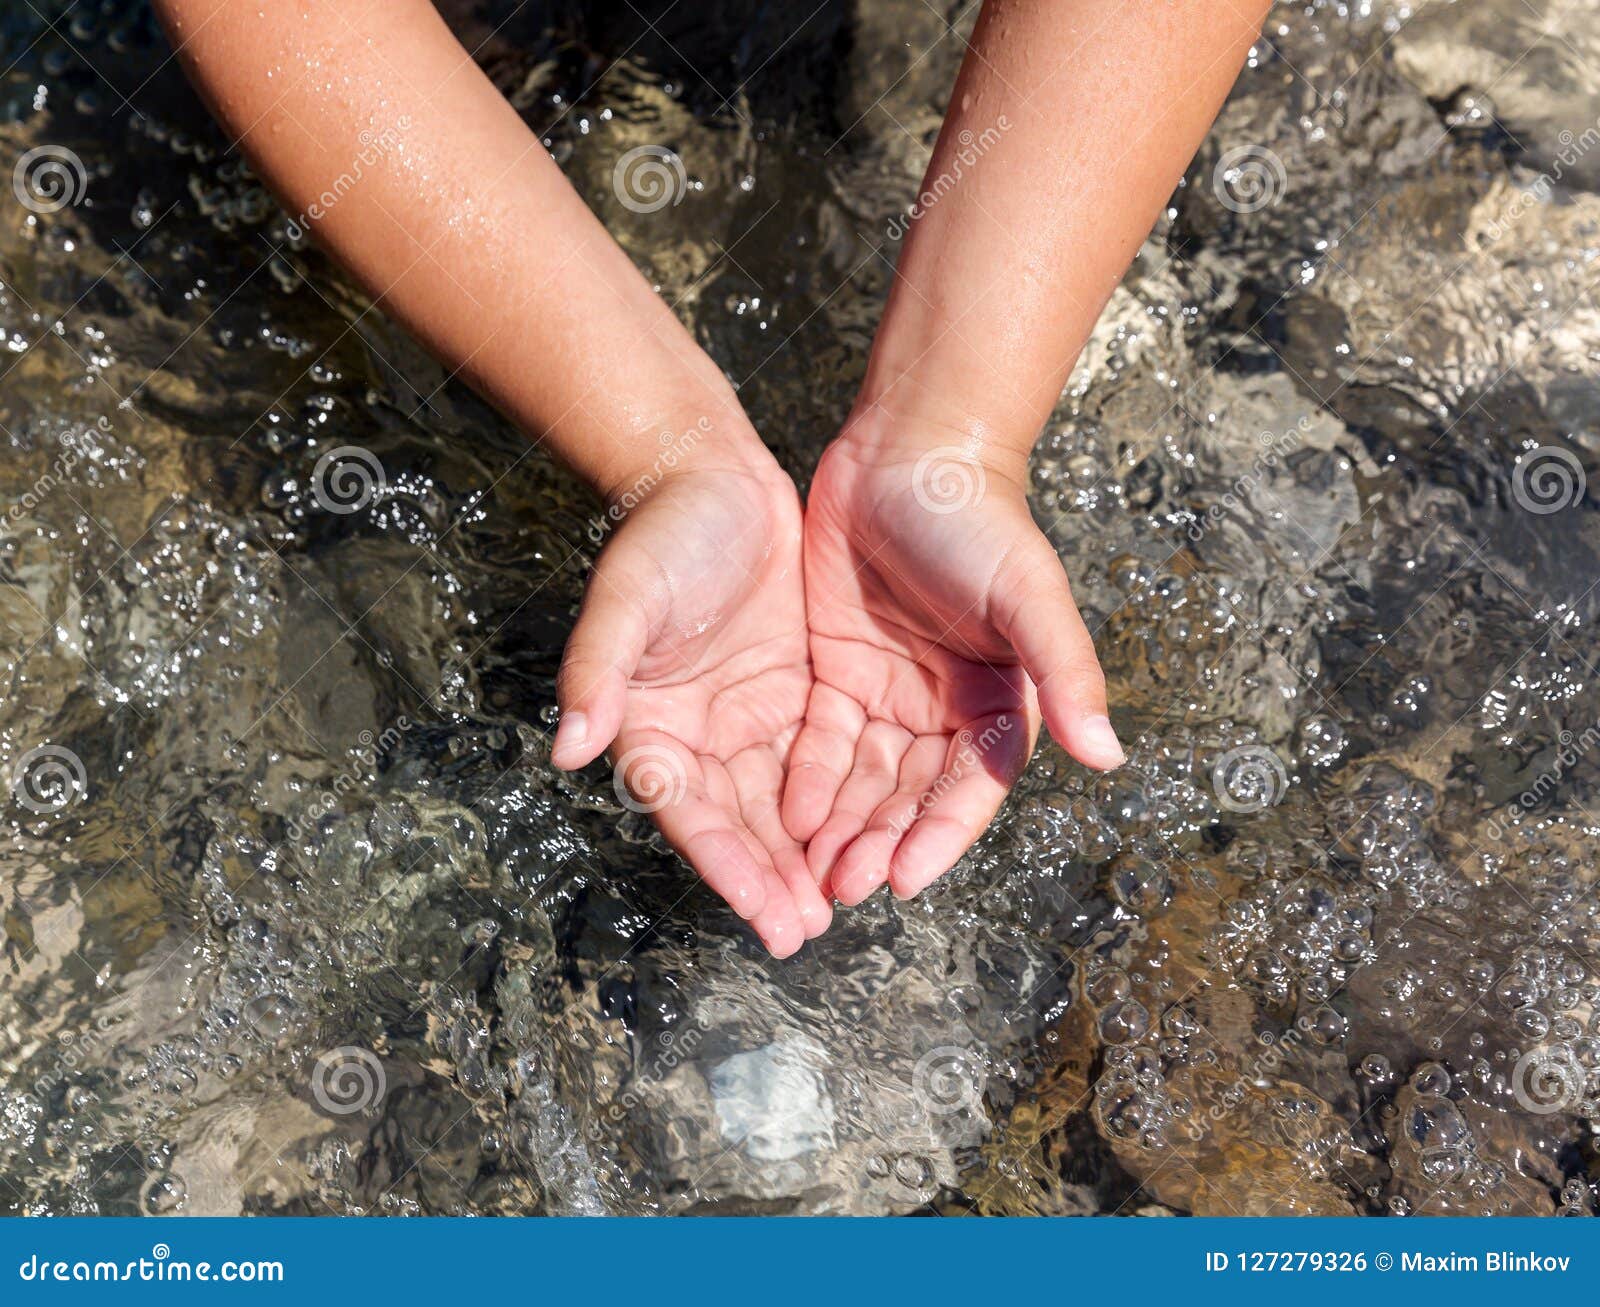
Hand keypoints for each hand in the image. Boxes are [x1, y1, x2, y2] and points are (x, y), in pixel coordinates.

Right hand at [550, 437, 828, 956]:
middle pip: (737, 824)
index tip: (766, 913)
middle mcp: (699, 737)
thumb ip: (596, 670)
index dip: (727, 866)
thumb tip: (566, 749)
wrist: (715, 478)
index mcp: (650, 726)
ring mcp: (749, 719)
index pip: (690, 813)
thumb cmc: (661, 536)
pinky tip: (865, 838)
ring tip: (839, 906)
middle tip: (810, 931)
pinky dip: (835, 805)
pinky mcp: (794, 696)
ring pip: (780, 806)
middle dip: (772, 880)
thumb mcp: (627, 597)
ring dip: (805, 858)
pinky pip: (817, 763)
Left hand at [782, 407, 1124, 905]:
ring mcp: (889, 697)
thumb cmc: (981, 520)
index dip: (938, 838)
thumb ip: (1068, 671)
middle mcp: (945, 712)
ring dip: (842, 828)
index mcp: (1000, 704)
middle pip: (911, 798)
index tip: (903, 881)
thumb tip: (1109, 756)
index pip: (970, 790)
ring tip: (810, 872)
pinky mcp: (838, 675)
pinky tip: (785, 815)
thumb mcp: (1028, 593)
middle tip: (842, 888)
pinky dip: (808, 781)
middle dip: (880, 845)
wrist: (910, 453)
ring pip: (864, 782)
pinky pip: (822, 743)